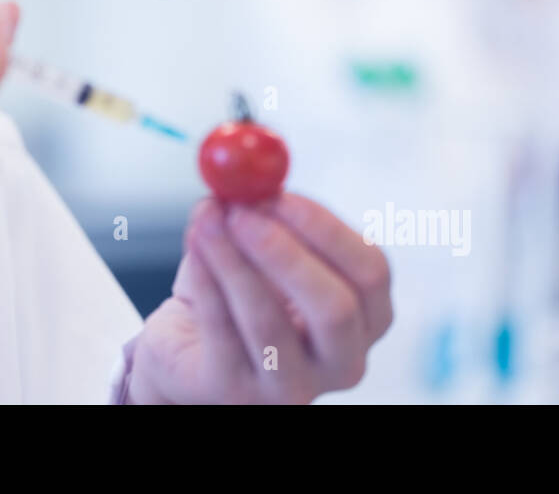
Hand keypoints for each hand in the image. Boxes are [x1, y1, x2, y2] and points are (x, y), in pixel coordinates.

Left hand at [125, 193, 391, 403]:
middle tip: (243, 212)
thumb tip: (249, 166)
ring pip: (268, 322)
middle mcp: (340, 359)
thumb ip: (260, 206)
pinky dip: (205, 281)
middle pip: (335, 308)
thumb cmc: (235, 294)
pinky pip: (220, 333)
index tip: (281, 192)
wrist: (188, 348)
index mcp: (365, 316)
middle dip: (285, 252)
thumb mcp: (258, 245)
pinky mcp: (235, 393)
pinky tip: (195, 246)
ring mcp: (291, 386)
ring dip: (233, 260)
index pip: (370, 272)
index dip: (327, 229)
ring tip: (206, 218)